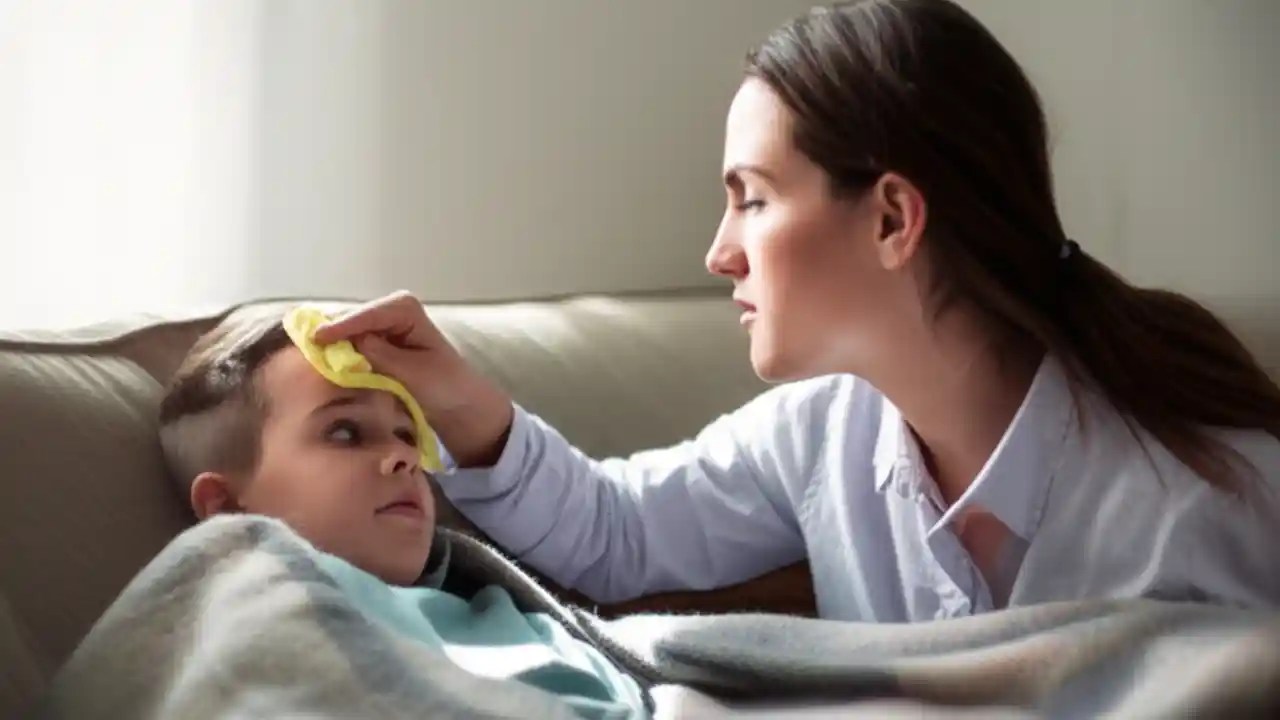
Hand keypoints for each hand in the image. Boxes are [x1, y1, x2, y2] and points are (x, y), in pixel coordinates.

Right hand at [315, 291, 513, 467]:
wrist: (458, 403)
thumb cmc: (443, 385)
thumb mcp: (410, 372)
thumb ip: (379, 356)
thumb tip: (348, 345)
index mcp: (404, 308)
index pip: (366, 316)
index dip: (340, 328)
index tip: (316, 339)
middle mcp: (389, 310)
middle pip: (349, 320)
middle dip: (330, 335)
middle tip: (304, 351)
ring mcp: (379, 326)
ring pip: (344, 333)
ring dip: (330, 346)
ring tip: (308, 358)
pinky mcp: (373, 344)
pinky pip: (348, 346)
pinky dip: (337, 355)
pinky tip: (322, 363)